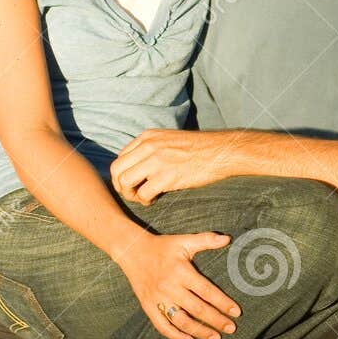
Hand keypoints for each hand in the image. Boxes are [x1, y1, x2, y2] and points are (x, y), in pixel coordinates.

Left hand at [111, 129, 240, 204]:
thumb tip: (139, 164)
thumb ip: (152, 148)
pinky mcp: (166, 177)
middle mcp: (148, 146)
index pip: (121, 157)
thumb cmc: (199, 148)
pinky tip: (154, 200)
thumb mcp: (170, 139)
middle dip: (120, 186)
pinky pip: (143, 194)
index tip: (133, 183)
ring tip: (143, 198)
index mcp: (148, 136)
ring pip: (125, 182)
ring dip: (131, 195)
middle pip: (117, 170)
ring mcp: (156, 161)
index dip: (122, 174)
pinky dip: (145, 201)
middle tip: (133, 193)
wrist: (220, 152)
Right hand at [112, 230, 241, 338]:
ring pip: (181, 321)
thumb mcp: (184, 241)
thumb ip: (206, 240)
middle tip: (231, 328)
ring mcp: (158, 299)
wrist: (132, 251)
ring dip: (199, 331)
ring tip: (215, 338)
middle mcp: (170, 288)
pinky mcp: (148, 307)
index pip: (206, 291)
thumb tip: (227, 239)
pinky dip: (176, 336)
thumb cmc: (162, 246)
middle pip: (197, 309)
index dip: (222, 303)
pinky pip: (162, 326)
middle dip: (216, 320)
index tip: (236, 312)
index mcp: (181, 272)